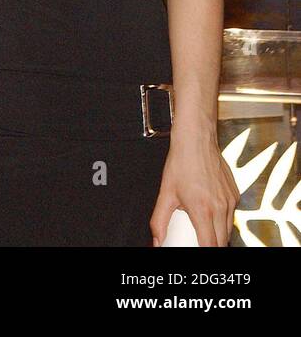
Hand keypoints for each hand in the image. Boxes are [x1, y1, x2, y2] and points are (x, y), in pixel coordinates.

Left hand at [150, 130, 238, 245]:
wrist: (196, 141)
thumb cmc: (181, 163)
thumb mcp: (165, 194)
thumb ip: (159, 220)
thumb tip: (157, 240)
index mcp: (203, 210)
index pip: (210, 245)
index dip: (203, 251)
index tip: (195, 249)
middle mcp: (220, 208)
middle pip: (222, 241)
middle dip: (210, 245)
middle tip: (196, 240)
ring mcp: (230, 201)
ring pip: (228, 229)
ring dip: (217, 234)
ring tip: (201, 227)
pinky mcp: (235, 195)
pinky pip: (231, 215)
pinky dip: (222, 220)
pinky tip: (209, 213)